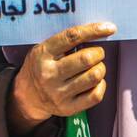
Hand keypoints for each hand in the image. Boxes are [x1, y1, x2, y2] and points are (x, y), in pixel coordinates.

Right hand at [9, 22, 114, 136]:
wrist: (28, 96)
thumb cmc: (41, 67)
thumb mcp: (44, 49)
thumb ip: (65, 42)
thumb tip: (97, 32)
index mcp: (43, 54)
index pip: (71, 37)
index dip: (93, 30)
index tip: (109, 28)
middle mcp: (49, 74)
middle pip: (86, 59)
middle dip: (99, 53)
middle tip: (97, 53)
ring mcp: (58, 93)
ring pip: (94, 76)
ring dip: (100, 68)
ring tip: (95, 67)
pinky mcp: (68, 108)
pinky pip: (95, 95)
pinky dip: (101, 85)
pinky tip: (95, 81)